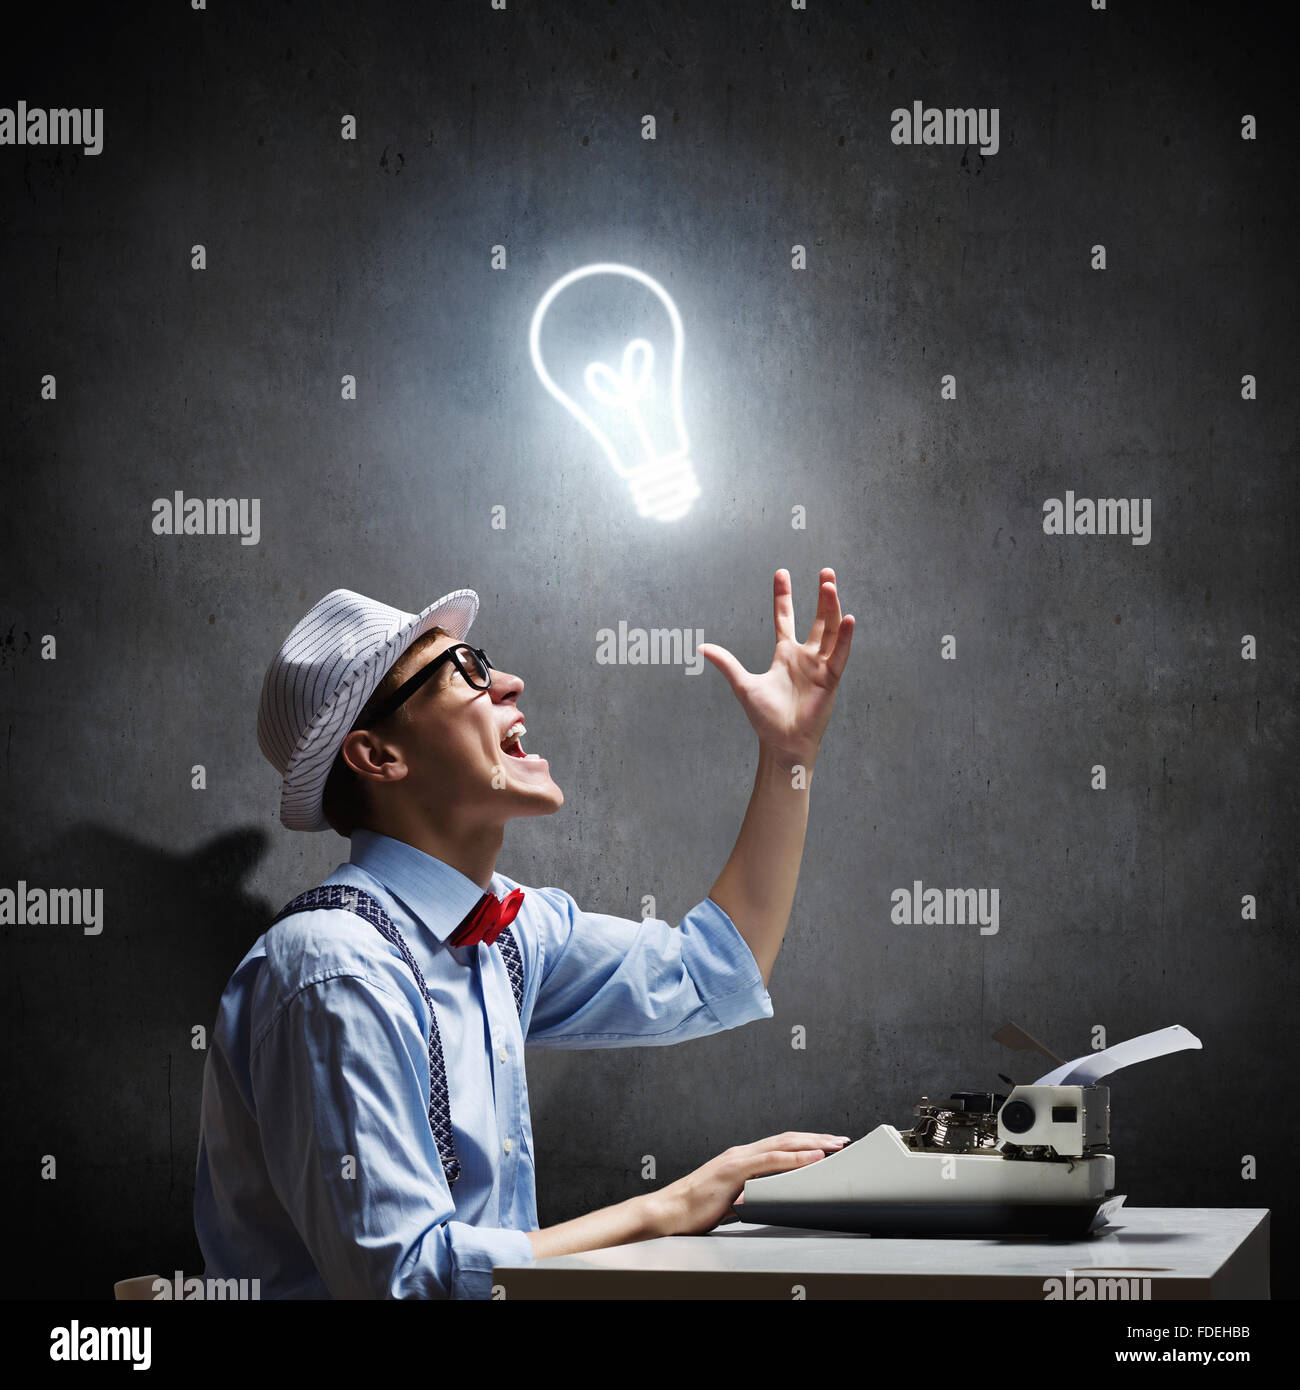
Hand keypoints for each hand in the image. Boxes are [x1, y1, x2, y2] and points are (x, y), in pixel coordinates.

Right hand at [646, 1132, 848, 1235]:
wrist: (668, 1212)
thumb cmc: (696, 1210)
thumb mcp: (731, 1200)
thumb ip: (750, 1195)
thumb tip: (770, 1200)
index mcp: (741, 1159)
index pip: (780, 1146)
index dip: (806, 1143)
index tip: (828, 1146)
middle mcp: (741, 1153)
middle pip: (786, 1140)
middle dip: (817, 1138)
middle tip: (841, 1140)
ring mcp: (737, 1159)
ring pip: (782, 1145)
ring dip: (812, 1144)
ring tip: (834, 1146)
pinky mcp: (733, 1171)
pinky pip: (769, 1161)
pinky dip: (794, 1158)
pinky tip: (812, 1158)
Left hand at [698, 568, 854, 769]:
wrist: (780, 742)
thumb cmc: (765, 718)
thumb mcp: (743, 684)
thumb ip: (727, 663)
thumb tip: (701, 648)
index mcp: (785, 654)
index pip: (785, 618)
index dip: (783, 596)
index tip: (781, 573)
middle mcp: (805, 656)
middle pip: (817, 619)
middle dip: (822, 596)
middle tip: (825, 572)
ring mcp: (820, 666)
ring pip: (830, 631)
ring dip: (832, 608)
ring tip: (830, 584)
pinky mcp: (830, 679)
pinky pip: (840, 655)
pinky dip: (845, 638)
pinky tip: (848, 618)